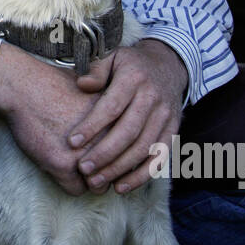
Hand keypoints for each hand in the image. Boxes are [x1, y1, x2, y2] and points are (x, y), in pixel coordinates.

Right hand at [0, 42, 112, 194]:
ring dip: (89, 181)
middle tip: (90, 165)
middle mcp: (107, 139)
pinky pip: (76, 190)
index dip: (119, 156)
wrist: (25, 86)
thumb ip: (111, 114)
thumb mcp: (94, 94)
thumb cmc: (56, 87)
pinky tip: (58, 166)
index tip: (106, 156)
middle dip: (105, 172)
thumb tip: (119, 132)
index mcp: (119, 121)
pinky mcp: (63, 164)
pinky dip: (68, 183)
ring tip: (76, 168)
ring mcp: (86, 154)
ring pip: (98, 186)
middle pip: (117, 172)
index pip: (131, 154)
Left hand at [66, 39, 187, 194]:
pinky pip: (159, 157)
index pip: (112, 106)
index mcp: (134, 78)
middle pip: (129, 132)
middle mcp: (153, 98)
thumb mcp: (112, 57)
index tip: (72, 142)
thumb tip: (82, 85)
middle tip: (83, 169)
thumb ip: (96, 70)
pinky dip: (142, 176)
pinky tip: (121, 187)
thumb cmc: (129, 65)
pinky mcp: (172, 130)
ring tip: (96, 181)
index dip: (92, 126)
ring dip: (120, 169)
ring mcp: (165, 116)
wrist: (168, 65)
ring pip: (144, 148)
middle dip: (104, 154)